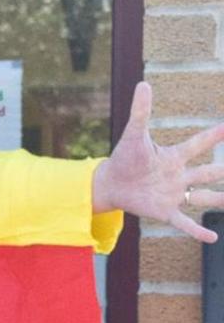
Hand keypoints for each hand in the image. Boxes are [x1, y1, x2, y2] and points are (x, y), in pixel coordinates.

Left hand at [92, 81, 223, 241]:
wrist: (109, 183)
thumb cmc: (123, 158)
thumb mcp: (133, 135)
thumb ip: (141, 111)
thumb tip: (144, 84)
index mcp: (173, 157)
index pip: (198, 144)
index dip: (214, 136)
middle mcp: (179, 176)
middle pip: (208, 172)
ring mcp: (174, 194)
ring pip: (203, 197)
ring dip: (219, 200)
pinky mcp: (164, 211)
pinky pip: (185, 222)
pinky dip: (198, 231)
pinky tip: (214, 238)